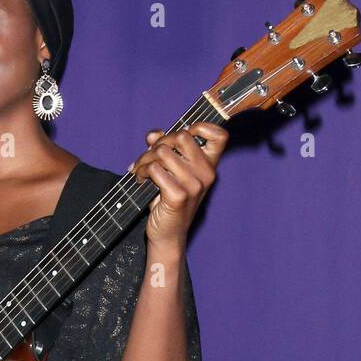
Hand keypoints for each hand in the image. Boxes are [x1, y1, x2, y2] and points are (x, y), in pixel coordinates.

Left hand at [130, 122, 228, 247]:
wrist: (167, 234)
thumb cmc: (168, 200)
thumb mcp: (171, 171)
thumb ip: (165, 148)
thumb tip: (153, 135)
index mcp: (209, 166)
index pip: (219, 135)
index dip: (200, 127)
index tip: (180, 136)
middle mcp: (206, 174)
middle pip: (181, 136)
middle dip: (159, 144)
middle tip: (148, 158)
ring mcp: (194, 185)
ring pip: (163, 152)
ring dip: (145, 159)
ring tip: (141, 171)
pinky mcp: (178, 195)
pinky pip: (155, 169)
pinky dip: (142, 172)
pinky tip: (141, 180)